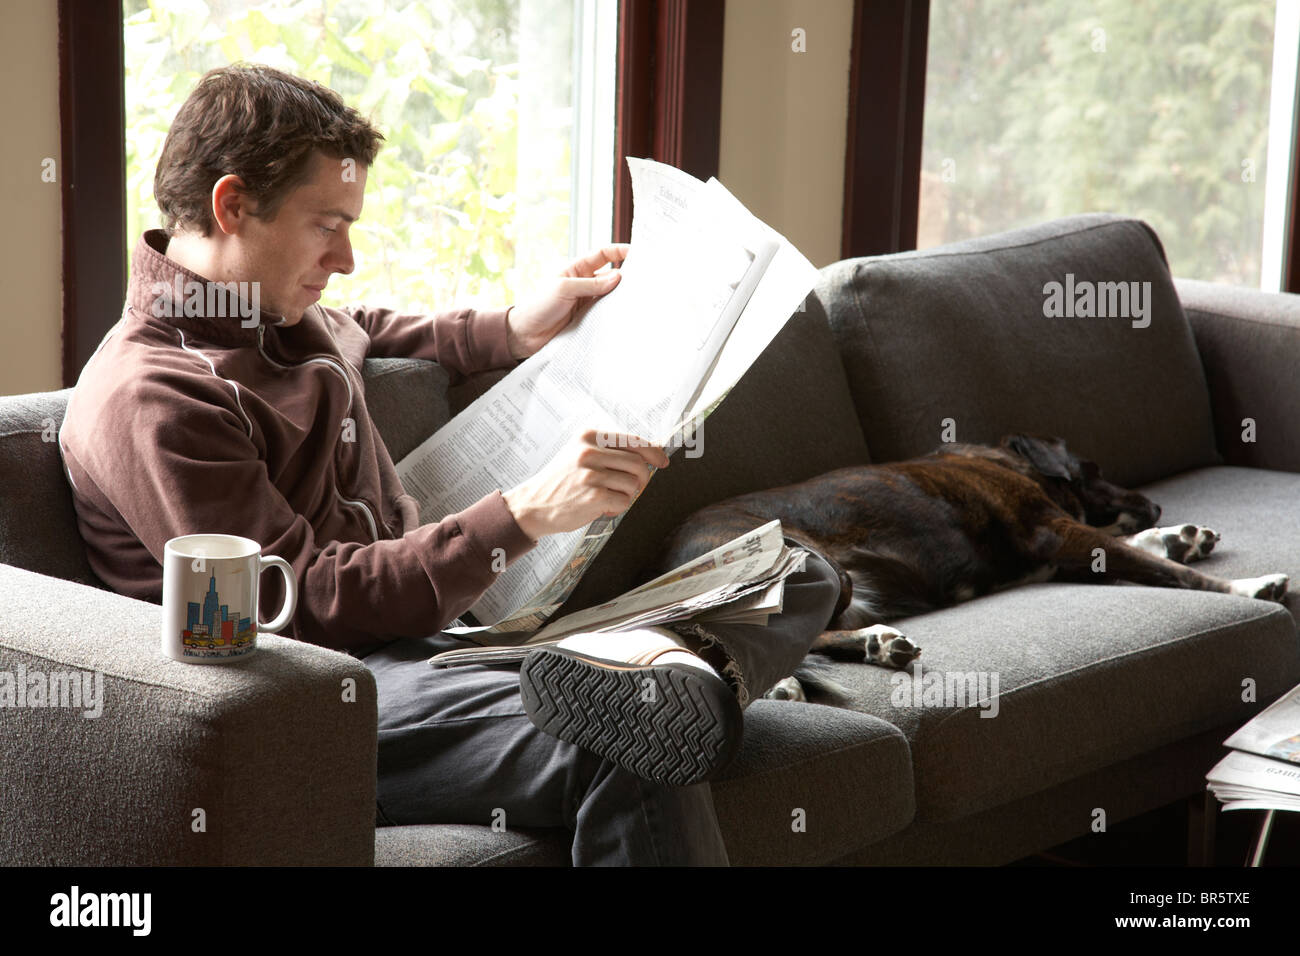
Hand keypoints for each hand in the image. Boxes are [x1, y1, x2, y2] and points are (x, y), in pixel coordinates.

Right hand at [502, 428, 668, 538]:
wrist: (534, 504)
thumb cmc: (561, 481)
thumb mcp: (580, 454)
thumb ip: (609, 450)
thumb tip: (650, 454)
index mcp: (589, 436)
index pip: (632, 440)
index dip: (653, 451)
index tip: (662, 460)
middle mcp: (590, 451)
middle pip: (639, 463)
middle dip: (641, 479)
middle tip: (630, 488)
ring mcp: (592, 474)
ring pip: (633, 484)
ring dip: (625, 495)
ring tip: (606, 497)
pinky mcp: (594, 496)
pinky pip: (625, 501)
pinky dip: (617, 508)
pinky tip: (600, 507)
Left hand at [505, 244, 630, 358]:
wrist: (527, 334)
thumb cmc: (540, 306)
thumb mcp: (564, 289)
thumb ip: (591, 284)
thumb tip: (618, 276)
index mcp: (577, 269)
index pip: (603, 254)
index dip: (620, 251)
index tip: (638, 252)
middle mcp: (585, 283)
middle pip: (612, 275)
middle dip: (627, 275)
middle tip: (644, 280)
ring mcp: (588, 301)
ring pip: (612, 295)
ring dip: (623, 296)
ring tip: (639, 299)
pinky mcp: (589, 318)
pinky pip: (607, 313)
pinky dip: (616, 313)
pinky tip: (626, 315)